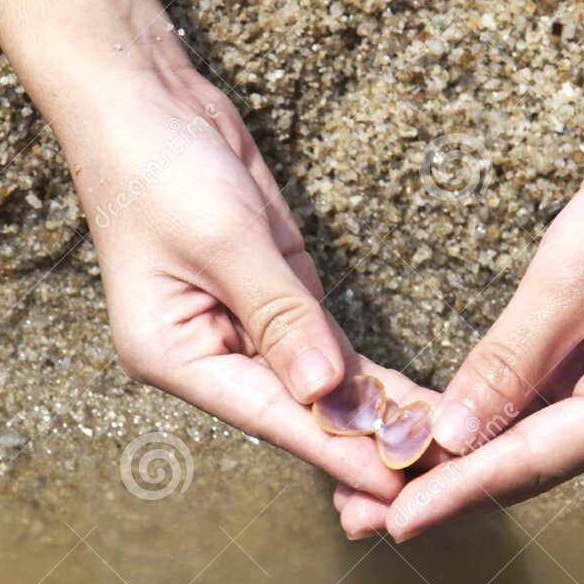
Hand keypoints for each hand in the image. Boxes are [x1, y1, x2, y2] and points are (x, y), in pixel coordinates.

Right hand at [68, 56, 423, 502]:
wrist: (143, 99)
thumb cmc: (158, 168)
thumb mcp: (224, 242)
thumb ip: (280, 316)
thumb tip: (326, 390)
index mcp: (174, 356)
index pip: (270, 415)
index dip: (337, 450)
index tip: (395, 483)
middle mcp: (207, 353)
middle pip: (295, 411)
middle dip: (366, 439)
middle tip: (440, 472)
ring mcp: (241, 326)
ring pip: (317, 383)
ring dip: (376, 411)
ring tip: (440, 445)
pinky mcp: (273, 294)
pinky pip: (324, 345)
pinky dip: (363, 371)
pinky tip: (409, 399)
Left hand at [334, 117, 583, 537]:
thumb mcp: (566, 284)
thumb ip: (505, 365)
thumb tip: (446, 438)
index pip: (533, 460)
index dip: (458, 492)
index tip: (395, 520)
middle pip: (528, 465)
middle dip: (448, 490)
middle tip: (365, 517)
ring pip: (525, 442)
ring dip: (457, 463)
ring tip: (380, 491)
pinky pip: (530, 407)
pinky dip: (480, 422)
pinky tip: (431, 439)